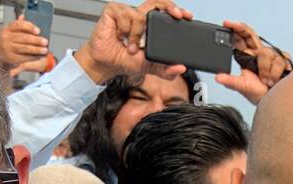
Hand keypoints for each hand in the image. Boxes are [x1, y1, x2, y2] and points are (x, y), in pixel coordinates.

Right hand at [0, 15, 48, 70]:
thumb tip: (23, 16)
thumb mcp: (11, 32)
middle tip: (45, 42)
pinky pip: (23, 57)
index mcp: (7, 28)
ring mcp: (7, 48)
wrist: (0, 55)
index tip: (38, 31)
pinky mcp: (10, 58)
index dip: (29, 27)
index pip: (18, 25)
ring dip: (36, 49)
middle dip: (36, 40)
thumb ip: (18, 25)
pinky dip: (32, 57)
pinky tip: (38, 56)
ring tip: (44, 50)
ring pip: (24, 48)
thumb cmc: (9, 42)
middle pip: (23, 37)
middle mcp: (5, 37)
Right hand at [75, 0, 191, 84]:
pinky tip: (119, 37)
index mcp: (148, 26)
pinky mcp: (114, 11)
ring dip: (137, 35)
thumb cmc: (123, 61)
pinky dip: (125, 30)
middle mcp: (138, 16)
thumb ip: (165, 69)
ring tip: (129, 47)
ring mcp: (126, 12)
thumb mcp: (149, 67)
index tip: (187, 16)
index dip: (175, 10)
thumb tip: (180, 68)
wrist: (105, 64)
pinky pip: (126, 15)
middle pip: (157, 2)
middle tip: (177, 16)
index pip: (164, 12)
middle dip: (169, 7)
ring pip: (140, 16)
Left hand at [215, 20, 291, 104]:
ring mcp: (272, 55)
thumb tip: (218, 78)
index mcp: (248, 56)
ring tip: (266, 82)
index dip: (235, 29)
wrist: (276, 102)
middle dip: (243, 30)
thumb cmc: (259, 95)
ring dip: (266, 71)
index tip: (227, 23)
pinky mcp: (285, 59)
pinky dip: (277, 73)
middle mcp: (259, 53)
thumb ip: (231, 81)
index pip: (241, 39)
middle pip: (251, 35)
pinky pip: (281, 61)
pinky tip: (276, 80)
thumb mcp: (243, 87)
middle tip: (233, 25)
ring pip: (267, 53)